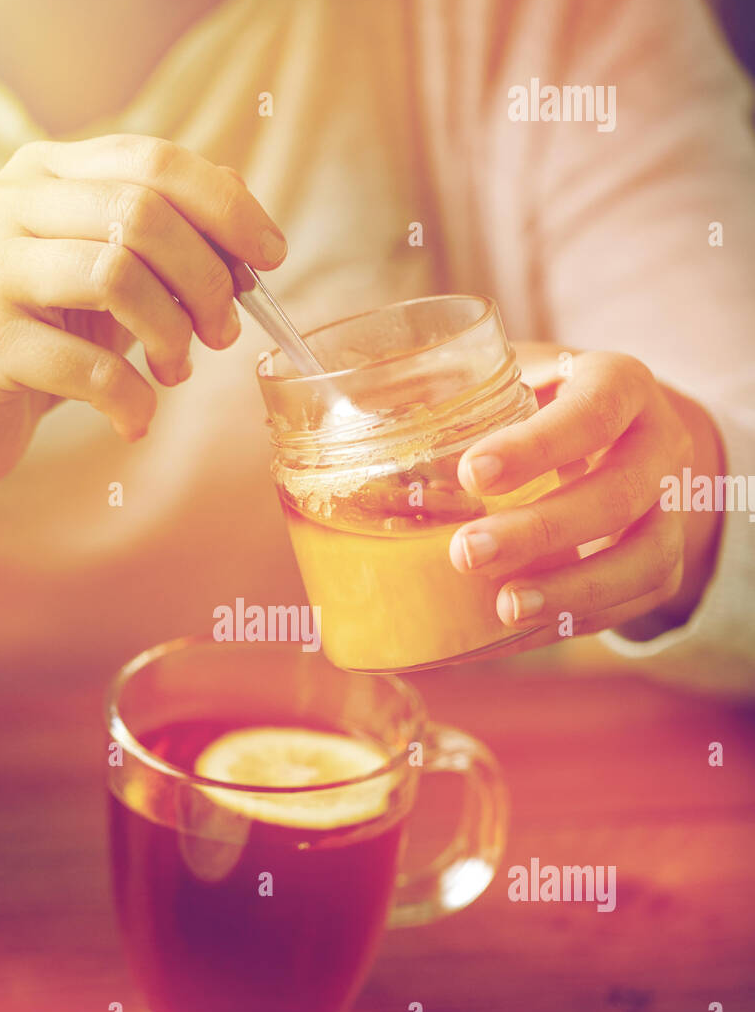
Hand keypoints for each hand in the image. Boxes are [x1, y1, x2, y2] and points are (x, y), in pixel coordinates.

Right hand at [0, 135, 285, 492]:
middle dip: (206, 280)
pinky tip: (135, 419)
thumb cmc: (37, 340)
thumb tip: (244, 210)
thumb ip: (161, 237)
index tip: (270, 258)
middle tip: (221, 333)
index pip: (153, 160)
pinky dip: (130, 399)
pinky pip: (86, 365)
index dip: (226, 207)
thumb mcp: (103, 278)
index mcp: (42, 173)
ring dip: (171, 336)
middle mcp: (6, 205)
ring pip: (117, 275)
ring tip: (174, 374)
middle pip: (142, 214)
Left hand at [448, 351, 724, 647]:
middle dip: (542, 530)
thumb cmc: (543, 404)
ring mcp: (668, 511)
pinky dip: (567, 624)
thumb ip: (453, 393)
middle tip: (466, 553)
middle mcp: (658, 445)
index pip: (593, 409)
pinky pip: (626, 605)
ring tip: (502, 611)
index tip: (472, 474)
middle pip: (617, 494)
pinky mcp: (659, 566)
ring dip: (569, 591)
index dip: (538, 446)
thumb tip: (343, 420)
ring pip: (640, 560)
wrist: (626, 437)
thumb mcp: (512, 377)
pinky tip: (509, 634)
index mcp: (619, 385)